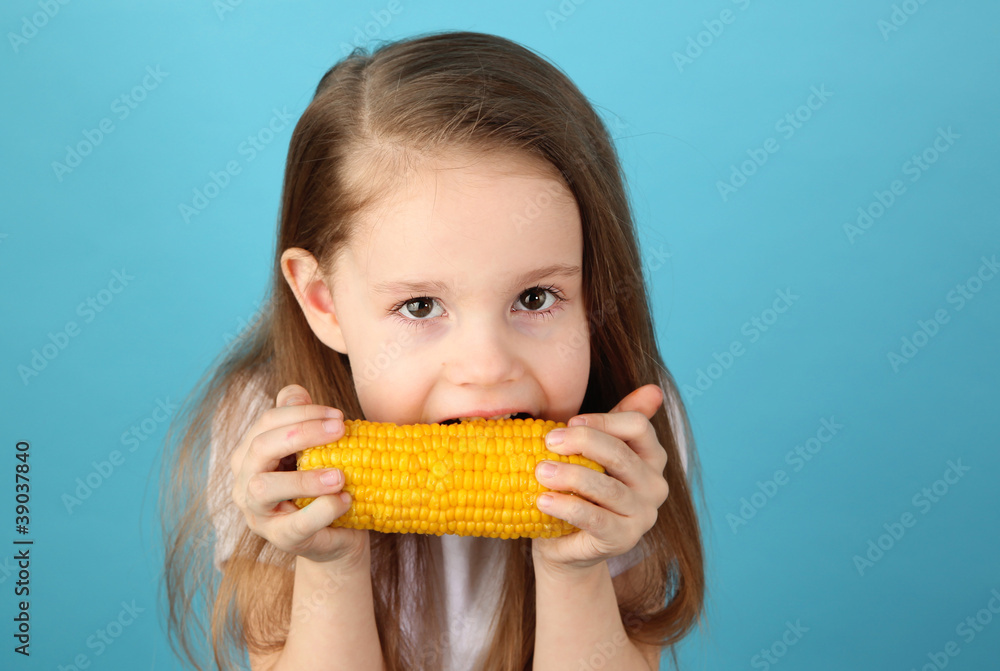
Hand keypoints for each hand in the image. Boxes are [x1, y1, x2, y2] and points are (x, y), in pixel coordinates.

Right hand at [229, 384, 368, 564]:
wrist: (337, 532)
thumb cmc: (321, 481)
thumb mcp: (314, 448)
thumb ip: (301, 418)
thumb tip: (295, 393)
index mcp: (251, 452)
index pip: (267, 421)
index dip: (302, 413)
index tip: (338, 415)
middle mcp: (245, 480)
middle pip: (260, 447)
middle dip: (302, 434)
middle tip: (341, 430)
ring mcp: (258, 512)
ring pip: (264, 487)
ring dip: (305, 478)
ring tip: (340, 476)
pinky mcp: (279, 538)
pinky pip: (296, 523)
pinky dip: (322, 510)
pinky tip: (345, 500)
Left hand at [531, 384, 668, 572]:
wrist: (564, 543)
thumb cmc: (579, 489)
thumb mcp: (595, 452)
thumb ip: (615, 422)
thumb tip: (654, 389)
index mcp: (652, 457)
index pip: (638, 426)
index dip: (602, 420)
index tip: (569, 422)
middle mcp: (655, 485)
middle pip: (620, 453)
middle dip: (581, 442)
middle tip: (548, 441)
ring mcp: (643, 515)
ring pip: (606, 486)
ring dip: (569, 475)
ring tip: (539, 471)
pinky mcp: (623, 539)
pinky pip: (593, 518)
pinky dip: (566, 506)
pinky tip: (542, 500)